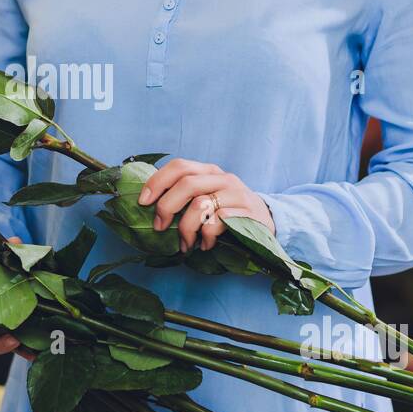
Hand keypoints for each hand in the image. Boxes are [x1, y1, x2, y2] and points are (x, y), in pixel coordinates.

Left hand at [137, 160, 274, 253]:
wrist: (269, 221)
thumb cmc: (229, 212)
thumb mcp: (209, 197)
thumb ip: (186, 196)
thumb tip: (149, 206)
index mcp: (209, 171)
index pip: (179, 166)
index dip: (157, 181)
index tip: (143, 201)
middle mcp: (223, 178)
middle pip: (187, 183)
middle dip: (167, 207)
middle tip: (160, 227)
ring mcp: (237, 195)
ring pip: (200, 205)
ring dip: (186, 229)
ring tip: (186, 244)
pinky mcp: (248, 213)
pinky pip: (218, 222)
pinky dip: (207, 236)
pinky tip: (206, 245)